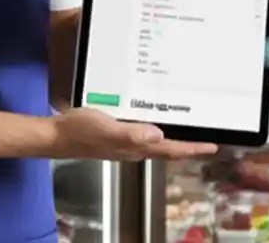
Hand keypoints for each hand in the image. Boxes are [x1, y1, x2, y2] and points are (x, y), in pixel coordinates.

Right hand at [48, 108, 217, 161]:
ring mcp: (123, 143)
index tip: (213, 146)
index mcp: (135, 147)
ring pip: (155, 142)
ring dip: (172, 138)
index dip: (192, 149)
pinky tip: (152, 119)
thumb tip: (158, 135)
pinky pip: (142, 133)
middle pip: (167, 149)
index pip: (170, 150)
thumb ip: (131, 134)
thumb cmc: (79, 131)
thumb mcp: (105, 129)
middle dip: (187, 145)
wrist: (55, 135)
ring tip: (187, 129)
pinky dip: (154, 129)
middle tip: (206, 139)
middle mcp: (133, 148)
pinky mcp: (115, 135)